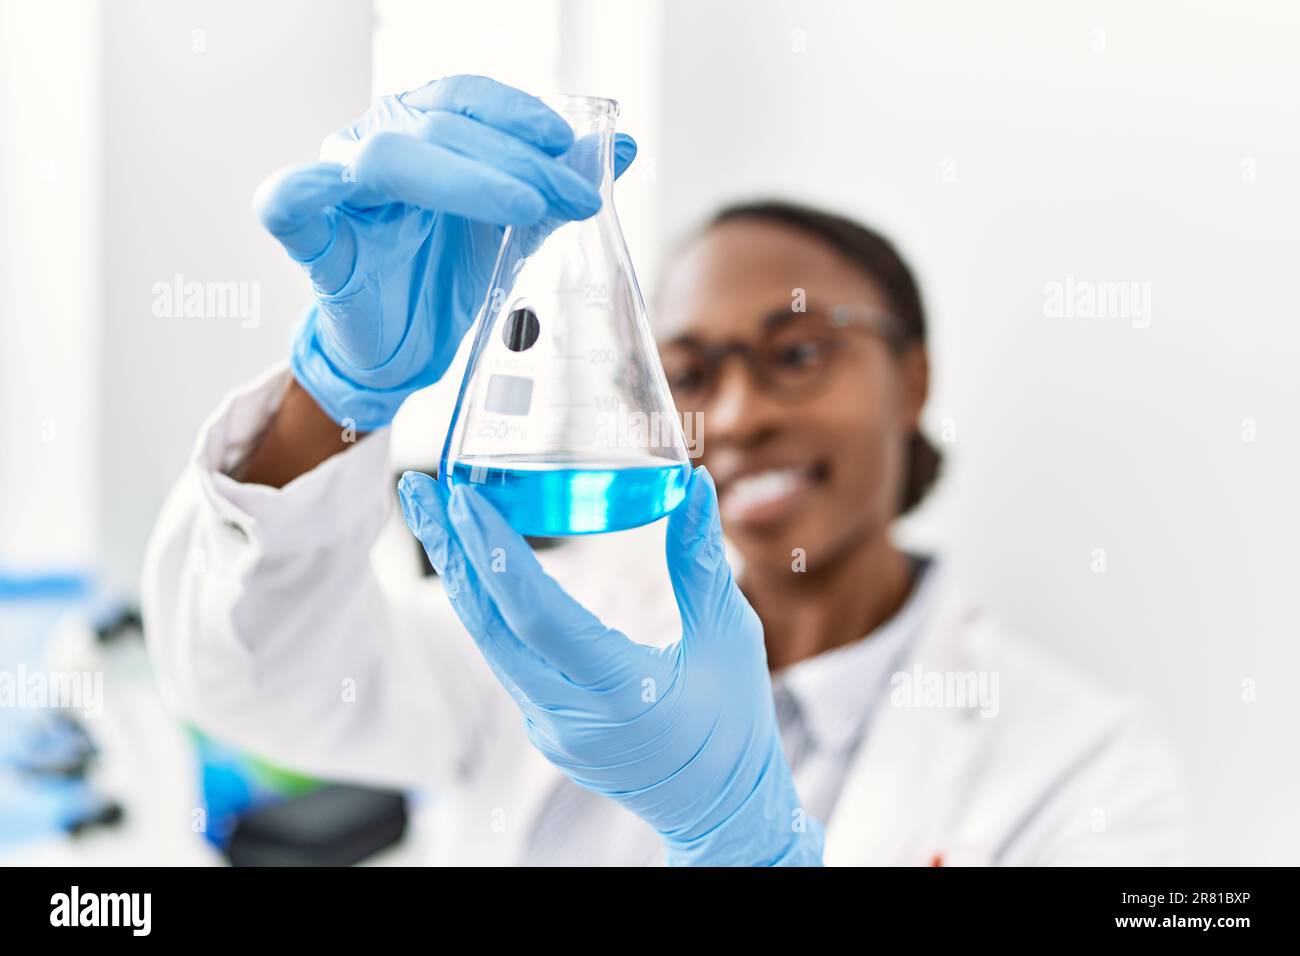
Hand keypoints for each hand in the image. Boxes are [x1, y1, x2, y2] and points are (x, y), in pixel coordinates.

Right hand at [254, 75, 636, 429]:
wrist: (403, 346)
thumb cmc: (446, 274)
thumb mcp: (511, 227)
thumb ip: (555, 184)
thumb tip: (621, 146)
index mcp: (422, 130)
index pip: (466, 99)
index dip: (517, 115)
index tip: (568, 146)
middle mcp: (376, 144)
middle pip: (441, 129)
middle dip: (517, 161)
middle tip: (574, 196)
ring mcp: (339, 188)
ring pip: (389, 158)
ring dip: (466, 178)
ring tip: (529, 209)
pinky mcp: (312, 238)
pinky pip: (288, 203)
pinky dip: (301, 193)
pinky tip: (341, 189)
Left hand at [396, 466, 824, 865]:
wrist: (720, 811)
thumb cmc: (735, 724)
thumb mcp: (731, 637)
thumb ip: (700, 563)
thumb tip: (696, 484)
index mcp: (620, 693)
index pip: (537, 616)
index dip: (496, 554)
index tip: (463, 498)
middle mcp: (569, 716)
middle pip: (491, 626)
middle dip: (451, 551)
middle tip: (417, 488)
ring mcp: (550, 728)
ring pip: (491, 643)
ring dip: (462, 576)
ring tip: (436, 515)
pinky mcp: (545, 729)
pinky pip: (507, 660)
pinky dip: (488, 607)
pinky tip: (478, 564)